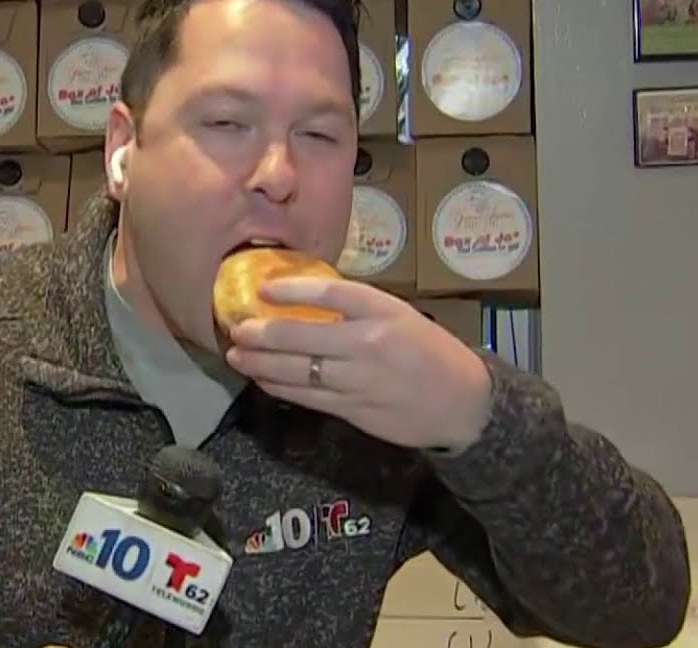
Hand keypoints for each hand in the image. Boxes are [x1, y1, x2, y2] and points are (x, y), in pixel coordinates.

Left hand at [224, 277, 493, 452]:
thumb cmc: (428, 351)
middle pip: (301, 336)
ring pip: (296, 372)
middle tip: (236, 327)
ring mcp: (358, 381)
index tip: (263, 287)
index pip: (331, 294)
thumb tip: (303, 298)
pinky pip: (306, 397)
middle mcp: (368, 344)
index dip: (292, 289)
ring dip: (260, 363)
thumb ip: (357, 307)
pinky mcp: (353, 410)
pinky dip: (279, 386)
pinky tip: (262, 378)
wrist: (462, 402)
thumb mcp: (399, 315)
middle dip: (261, 333)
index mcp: (383, 312)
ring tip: (237, 354)